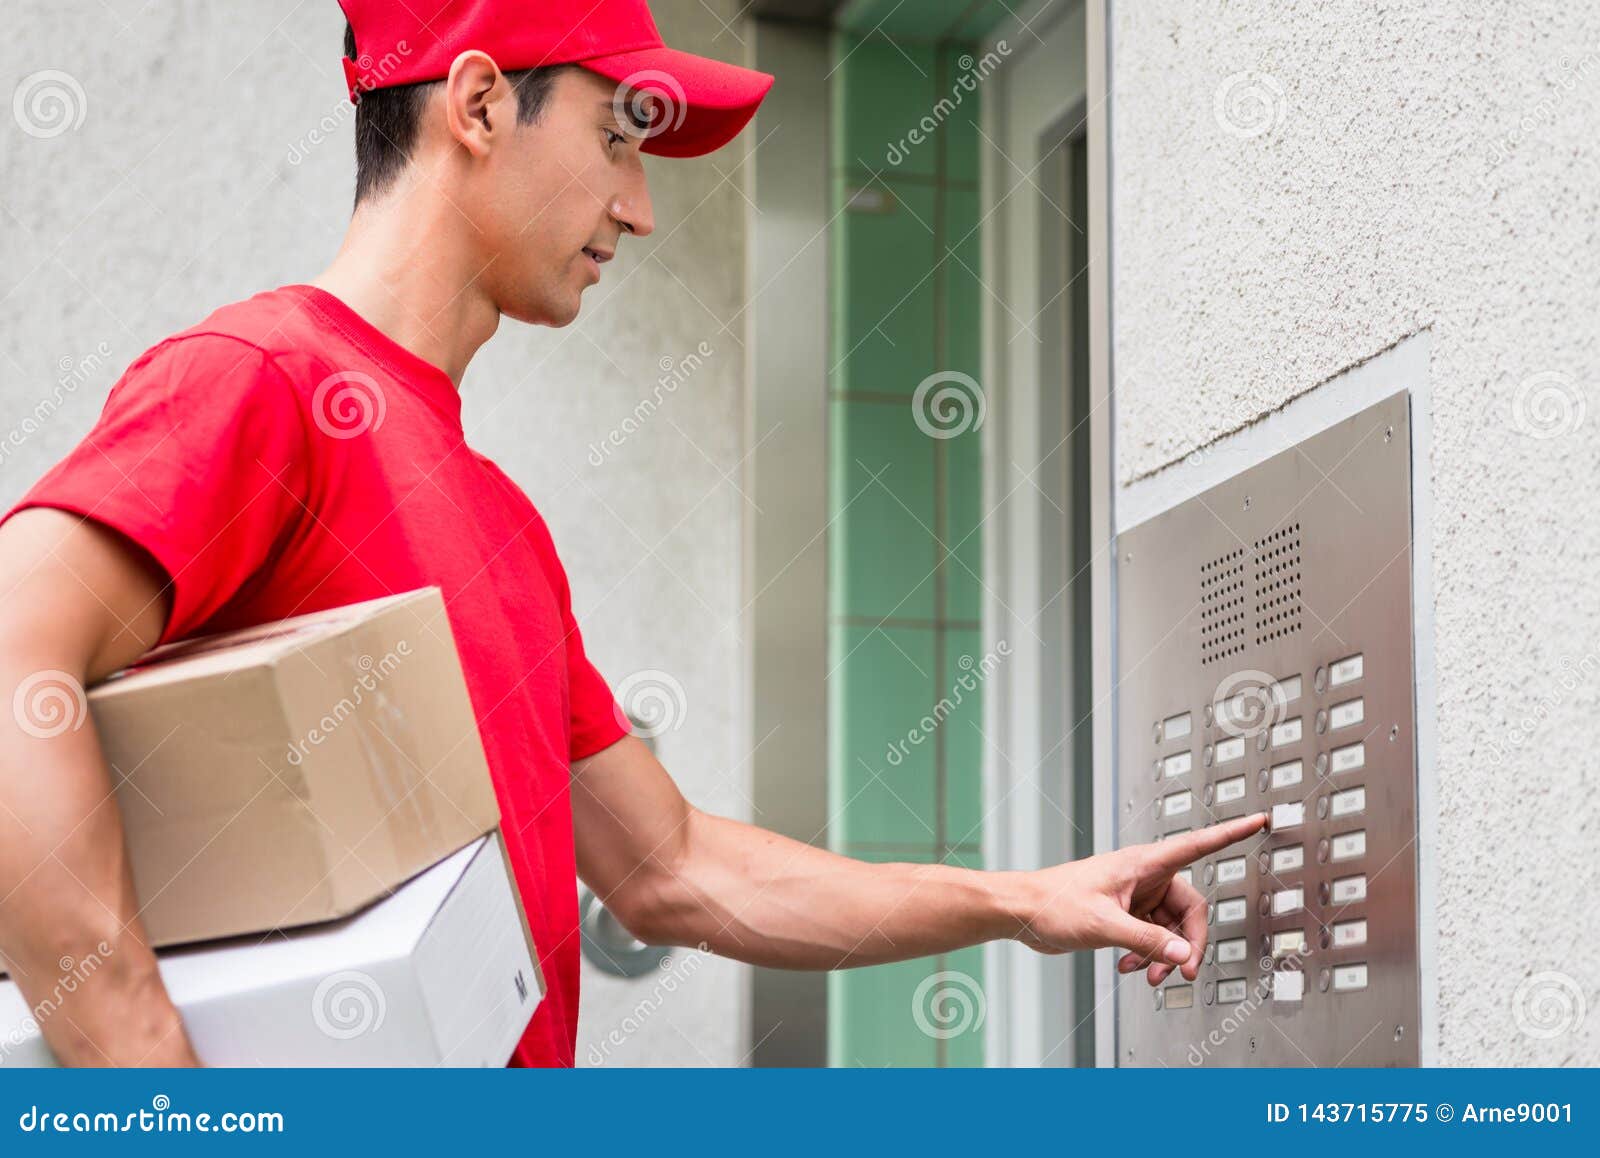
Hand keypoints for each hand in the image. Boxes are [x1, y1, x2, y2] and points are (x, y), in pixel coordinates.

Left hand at [1008, 812, 1268, 985]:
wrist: (1022, 913)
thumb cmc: (1052, 903)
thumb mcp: (1104, 925)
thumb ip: (1147, 941)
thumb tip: (1183, 956)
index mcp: (1143, 864)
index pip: (1198, 845)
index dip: (1231, 833)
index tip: (1258, 820)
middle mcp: (1144, 877)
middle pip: (1189, 909)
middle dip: (1188, 943)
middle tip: (1183, 972)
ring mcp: (1135, 896)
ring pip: (1171, 928)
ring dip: (1165, 955)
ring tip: (1147, 976)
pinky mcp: (1124, 914)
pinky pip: (1152, 936)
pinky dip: (1147, 954)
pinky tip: (1131, 967)